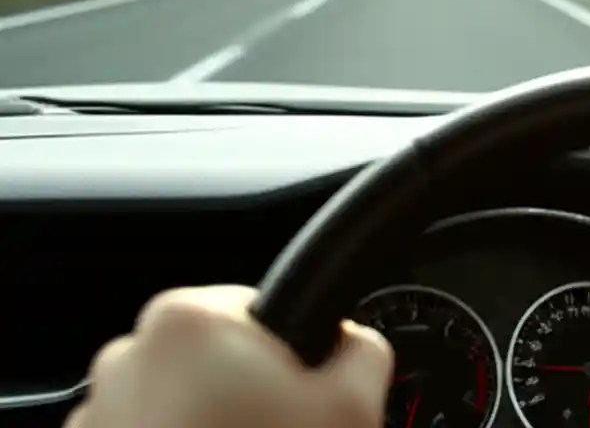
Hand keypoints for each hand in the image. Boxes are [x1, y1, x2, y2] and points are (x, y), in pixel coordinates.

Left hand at [65, 286, 391, 427]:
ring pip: (177, 404)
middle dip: (249, 393)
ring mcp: (95, 413)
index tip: (305, 396)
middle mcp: (126, 356)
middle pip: (215, 358)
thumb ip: (362, 348)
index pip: (262, 306)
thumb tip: (355, 344)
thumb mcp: (353, 405)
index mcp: (190, 320)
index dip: (295, 354)